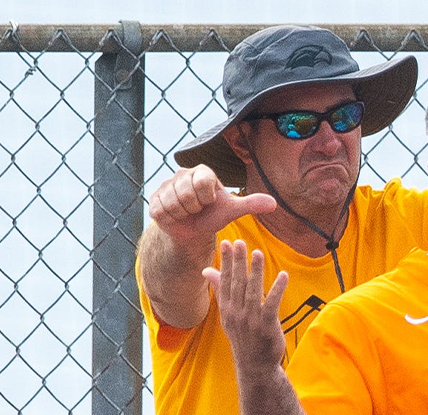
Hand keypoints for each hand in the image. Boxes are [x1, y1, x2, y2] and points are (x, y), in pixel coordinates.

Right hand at [149, 164, 276, 241]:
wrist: (193, 230)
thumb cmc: (213, 216)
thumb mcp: (232, 211)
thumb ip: (251, 205)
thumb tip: (274, 204)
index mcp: (202, 172)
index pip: (203, 183)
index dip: (207, 199)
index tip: (210, 202)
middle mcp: (182, 173)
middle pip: (186, 194)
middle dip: (195, 208)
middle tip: (198, 209)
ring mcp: (165, 184)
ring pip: (173, 203)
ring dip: (182, 213)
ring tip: (187, 212)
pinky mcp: (153, 197)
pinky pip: (161, 210)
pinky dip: (170, 218)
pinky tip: (176, 216)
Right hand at [203, 240, 288, 373]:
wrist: (254, 365)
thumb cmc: (243, 336)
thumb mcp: (228, 314)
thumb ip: (220, 290)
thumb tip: (207, 270)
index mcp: (227, 308)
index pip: (225, 281)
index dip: (226, 261)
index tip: (226, 243)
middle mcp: (236, 313)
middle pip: (237, 283)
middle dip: (238, 262)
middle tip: (240, 242)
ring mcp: (251, 319)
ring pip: (253, 291)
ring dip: (256, 271)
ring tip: (258, 253)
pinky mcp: (266, 325)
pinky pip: (272, 303)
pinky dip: (277, 289)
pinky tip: (283, 275)